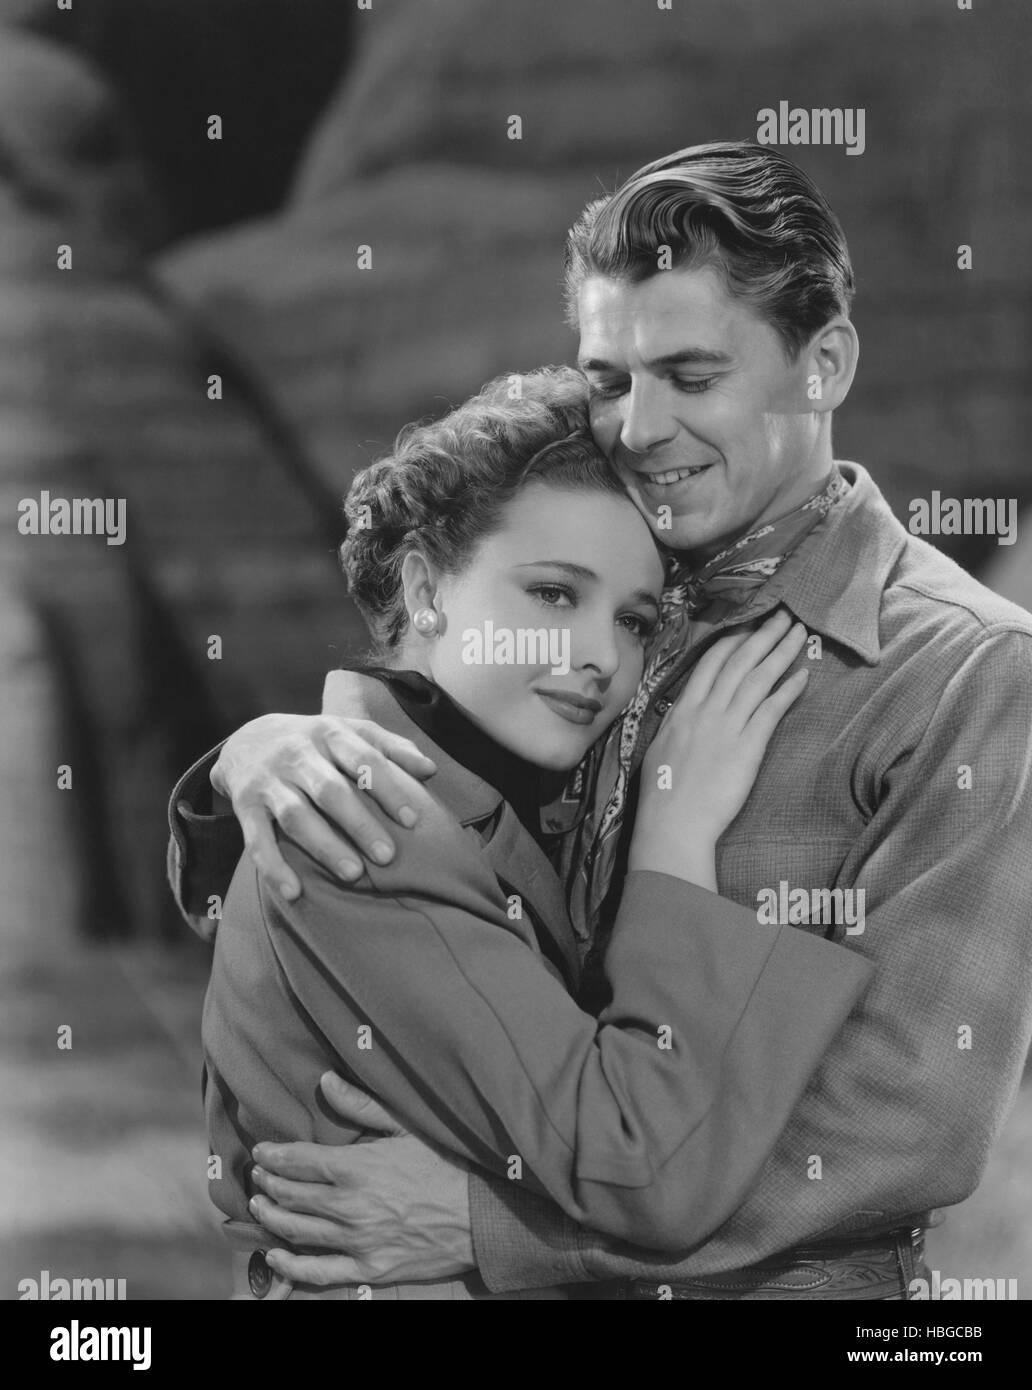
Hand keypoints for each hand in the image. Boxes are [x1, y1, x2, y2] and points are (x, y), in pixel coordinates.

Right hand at [211, 713, 437, 897]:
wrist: (246, 740)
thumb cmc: (314, 742)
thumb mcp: (349, 731)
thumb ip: (391, 747)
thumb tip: (430, 770)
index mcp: (329, 734)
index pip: (362, 759)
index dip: (387, 788)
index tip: (411, 819)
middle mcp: (297, 755)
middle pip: (330, 791)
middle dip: (359, 824)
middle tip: (387, 856)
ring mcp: (269, 782)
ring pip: (296, 816)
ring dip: (324, 846)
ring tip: (354, 874)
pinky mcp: (245, 806)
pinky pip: (256, 840)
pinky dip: (273, 867)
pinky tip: (293, 892)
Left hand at [248, 1073, 474, 1286]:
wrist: (481, 1217)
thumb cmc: (446, 1166)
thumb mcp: (406, 1127)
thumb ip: (362, 1106)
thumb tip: (326, 1080)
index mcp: (358, 1168)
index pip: (301, 1161)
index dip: (275, 1156)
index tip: (261, 1152)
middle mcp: (350, 1206)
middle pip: (293, 1195)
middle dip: (269, 1184)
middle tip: (258, 1176)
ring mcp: (357, 1241)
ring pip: (298, 1230)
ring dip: (272, 1217)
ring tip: (259, 1205)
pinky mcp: (368, 1269)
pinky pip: (318, 1273)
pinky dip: (290, 1266)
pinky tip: (274, 1255)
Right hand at [630, 609, 808, 883]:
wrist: (673, 821)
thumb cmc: (662, 792)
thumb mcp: (660, 748)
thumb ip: (676, 725)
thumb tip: (684, 712)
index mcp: (683, 709)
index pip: (711, 663)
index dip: (733, 640)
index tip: (748, 624)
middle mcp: (706, 710)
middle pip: (740, 662)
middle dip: (763, 635)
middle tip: (783, 615)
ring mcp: (727, 725)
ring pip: (758, 678)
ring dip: (780, 652)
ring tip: (798, 633)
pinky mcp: (748, 746)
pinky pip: (771, 709)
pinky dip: (788, 689)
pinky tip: (803, 674)